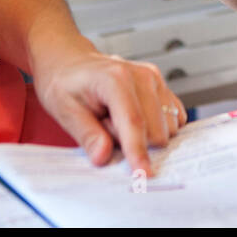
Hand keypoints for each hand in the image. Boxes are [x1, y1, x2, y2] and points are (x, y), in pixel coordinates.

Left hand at [29, 44, 185, 176]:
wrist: (71, 61)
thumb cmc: (66, 82)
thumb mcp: (64, 110)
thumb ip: (86, 134)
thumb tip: (103, 156)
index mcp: (115, 79)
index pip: (133, 122)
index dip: (138, 152)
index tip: (142, 175)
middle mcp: (141, 76)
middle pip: (154, 130)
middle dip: (131, 140)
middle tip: (104, 126)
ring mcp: (154, 79)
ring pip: (166, 128)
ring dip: (142, 134)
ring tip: (115, 119)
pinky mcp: (161, 86)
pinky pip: (173, 119)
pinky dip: (154, 127)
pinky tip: (132, 117)